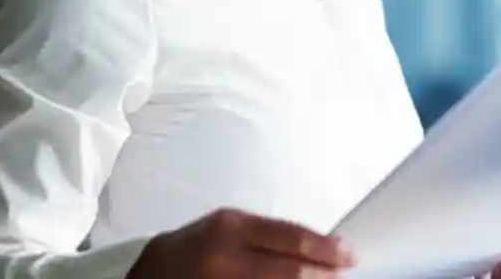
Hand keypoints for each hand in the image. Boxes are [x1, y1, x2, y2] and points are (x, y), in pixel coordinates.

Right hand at [127, 207, 356, 277]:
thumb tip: (316, 249)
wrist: (150, 273)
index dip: (326, 250)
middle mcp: (227, 258)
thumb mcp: (230, 227)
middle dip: (323, 276)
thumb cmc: (197, 246)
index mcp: (233, 228)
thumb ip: (268, 236)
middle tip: (342, 276)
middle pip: (290, 271)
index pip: (293, 239)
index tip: (350, 256)